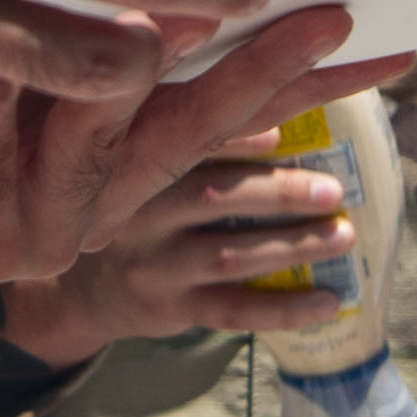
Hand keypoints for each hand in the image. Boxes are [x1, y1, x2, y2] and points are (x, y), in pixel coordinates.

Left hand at [0, 7, 395, 295]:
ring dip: (143, 77)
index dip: (299, 62)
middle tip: (332, 24)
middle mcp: (102, 189)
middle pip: (202, 123)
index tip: (366, 21)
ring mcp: (44, 220)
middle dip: (272, 74)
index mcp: (120, 135)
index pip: (231, 86)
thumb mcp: (15, 39)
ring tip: (166, 21)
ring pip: (112, 142)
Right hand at [0, 133, 366, 366]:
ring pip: (228, 255)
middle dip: (280, 191)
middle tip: (335, 190)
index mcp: (136, 152)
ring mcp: (151, 262)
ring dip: (292, 246)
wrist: (73, 287)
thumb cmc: (131, 201)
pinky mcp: (166, 307)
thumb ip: (192, 129)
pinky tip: (330, 301)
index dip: (248, 118)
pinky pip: (230, 311)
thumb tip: (276, 123)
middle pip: (215, 195)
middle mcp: (135, 206)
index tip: (295, 106)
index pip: (196, 128)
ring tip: (344, 235)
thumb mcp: (140, 152)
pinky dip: (283, 307)